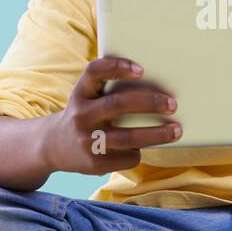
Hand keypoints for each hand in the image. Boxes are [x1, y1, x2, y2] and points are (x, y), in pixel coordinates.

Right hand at [43, 56, 180, 175]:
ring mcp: (86, 140)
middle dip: (150, 102)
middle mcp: (80, 115)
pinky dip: (139, 153)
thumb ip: (111, 88)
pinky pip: (126, 157)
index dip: (117, 67)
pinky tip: (142, 148)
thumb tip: (159, 89)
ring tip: (176, 130)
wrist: (54, 146)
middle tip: (172, 104)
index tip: (141, 70)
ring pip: (128, 138)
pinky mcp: (93, 163)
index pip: (94, 72)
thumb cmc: (86, 113)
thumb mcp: (89, 96)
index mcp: (81, 92)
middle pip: (118, 104)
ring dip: (157, 134)